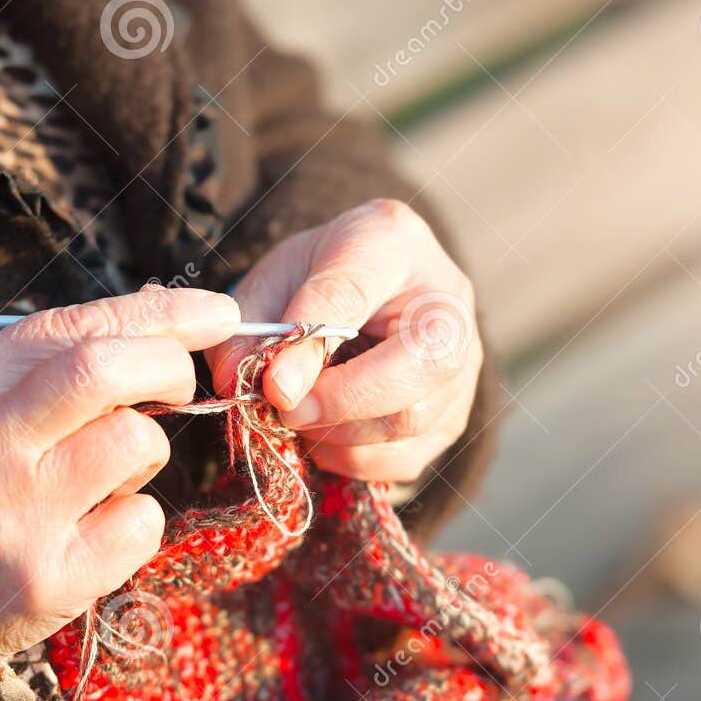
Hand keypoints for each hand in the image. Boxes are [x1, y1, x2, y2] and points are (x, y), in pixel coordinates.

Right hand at [0, 288, 238, 651]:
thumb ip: (54, 359)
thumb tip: (162, 316)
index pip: (73, 327)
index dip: (160, 313)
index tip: (217, 312)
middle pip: (103, 370)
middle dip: (165, 366)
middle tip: (177, 385)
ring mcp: (10, 515)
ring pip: (132, 441)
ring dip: (145, 452)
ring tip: (109, 477)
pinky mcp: (46, 576)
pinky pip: (141, 522)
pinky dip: (137, 521)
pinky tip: (96, 532)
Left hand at [208, 199, 481, 482]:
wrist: (377, 290)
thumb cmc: (323, 277)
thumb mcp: (276, 278)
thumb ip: (250, 324)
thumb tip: (236, 380)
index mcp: (392, 241)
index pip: (352, 294)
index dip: (309, 346)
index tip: (272, 384)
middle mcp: (447, 300)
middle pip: (418, 363)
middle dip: (342, 399)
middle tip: (287, 411)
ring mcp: (465, 361)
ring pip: (412, 419)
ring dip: (341, 433)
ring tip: (300, 417)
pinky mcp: (455, 415)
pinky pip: (406, 457)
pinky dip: (354, 458)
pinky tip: (325, 436)